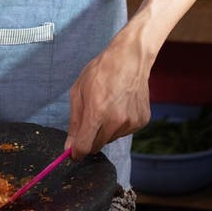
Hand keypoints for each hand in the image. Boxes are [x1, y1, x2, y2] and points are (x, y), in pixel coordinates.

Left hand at [64, 38, 150, 159]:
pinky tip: (120, 105)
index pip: (85, 147)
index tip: (74, 151)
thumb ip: (74, 121)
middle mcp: (116, 120)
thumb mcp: (79, 91)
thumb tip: (69, 147)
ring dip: (105, 130)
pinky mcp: (142, 121)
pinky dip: (120, 124)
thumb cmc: (101, 71)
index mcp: (97, 112)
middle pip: (97, 145)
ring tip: (108, 106)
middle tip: (91, 118)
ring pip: (111, 138)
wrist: (130, 58)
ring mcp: (131, 122)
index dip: (77, 151)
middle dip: (90, 137)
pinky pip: (125, 131)